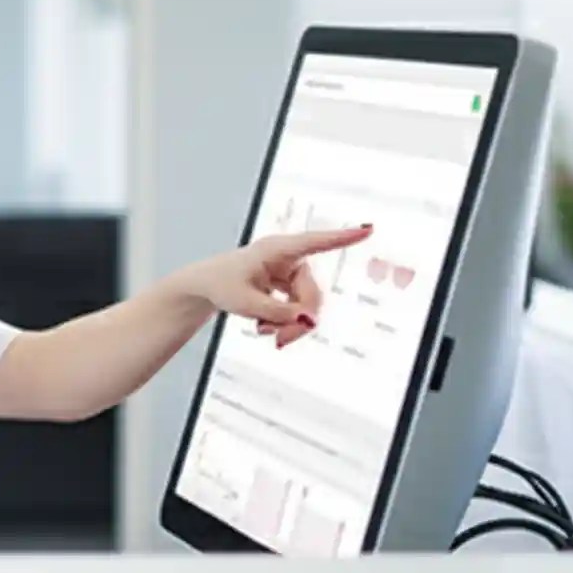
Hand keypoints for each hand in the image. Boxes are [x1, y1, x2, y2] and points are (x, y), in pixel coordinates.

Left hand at [181, 224, 373, 348]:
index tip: (368, 229)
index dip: (343, 238)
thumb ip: (278, 313)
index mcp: (277, 250)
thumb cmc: (221, 284)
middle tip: (280, 342)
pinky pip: (297, 309)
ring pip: (306, 306)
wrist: (204, 287)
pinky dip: (283, 322)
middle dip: (299, 321)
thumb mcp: (246, 303)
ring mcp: (290, 272)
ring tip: (264, 333)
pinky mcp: (288, 285)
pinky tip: (263, 328)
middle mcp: (289, 258)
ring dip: (288, 325)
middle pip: (311, 294)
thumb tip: (310, 322)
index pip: (315, 243)